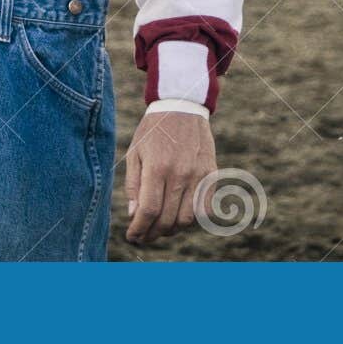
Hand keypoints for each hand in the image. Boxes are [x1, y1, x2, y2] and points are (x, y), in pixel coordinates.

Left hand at [123, 109, 216, 244]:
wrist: (182, 106)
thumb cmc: (153, 130)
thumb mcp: (136, 152)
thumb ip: (133, 184)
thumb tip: (134, 215)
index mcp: (157, 167)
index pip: (149, 211)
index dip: (139, 229)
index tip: (132, 237)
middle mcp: (180, 174)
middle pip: (167, 219)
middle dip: (152, 234)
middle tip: (144, 236)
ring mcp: (198, 175)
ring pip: (187, 219)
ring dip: (172, 229)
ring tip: (161, 227)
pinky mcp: (211, 174)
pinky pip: (206, 209)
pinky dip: (194, 220)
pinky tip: (180, 216)